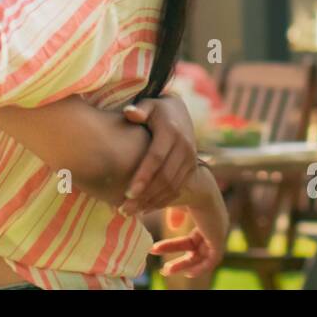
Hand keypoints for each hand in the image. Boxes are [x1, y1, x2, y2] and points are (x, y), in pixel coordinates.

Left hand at [118, 93, 197, 215]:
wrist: (179, 112)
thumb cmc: (155, 110)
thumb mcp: (149, 105)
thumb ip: (139, 110)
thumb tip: (130, 113)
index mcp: (171, 131)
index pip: (156, 158)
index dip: (143, 176)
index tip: (127, 193)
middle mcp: (184, 147)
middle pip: (165, 177)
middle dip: (145, 196)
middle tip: (124, 209)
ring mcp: (190, 159)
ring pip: (172, 187)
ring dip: (152, 202)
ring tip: (130, 212)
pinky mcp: (191, 168)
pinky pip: (177, 189)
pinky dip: (161, 201)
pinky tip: (144, 209)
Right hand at [150, 167, 228, 279]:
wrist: (191, 185)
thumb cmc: (178, 188)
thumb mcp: (173, 201)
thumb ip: (174, 214)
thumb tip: (174, 226)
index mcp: (205, 214)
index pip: (192, 237)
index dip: (174, 246)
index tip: (155, 249)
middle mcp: (214, 223)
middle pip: (197, 248)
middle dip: (180, 259)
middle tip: (163, 269)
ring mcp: (218, 230)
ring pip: (202, 255)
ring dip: (184, 265)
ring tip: (166, 270)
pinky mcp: (219, 237)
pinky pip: (212, 260)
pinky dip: (200, 268)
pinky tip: (187, 273)